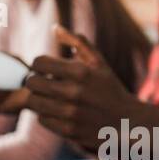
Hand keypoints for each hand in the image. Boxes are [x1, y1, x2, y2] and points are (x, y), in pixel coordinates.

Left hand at [23, 26, 142, 152]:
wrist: (127, 122)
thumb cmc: (109, 88)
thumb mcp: (98, 62)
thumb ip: (77, 42)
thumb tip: (55, 28)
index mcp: (81, 72)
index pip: (38, 63)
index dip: (39, 65)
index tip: (46, 70)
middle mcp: (74, 92)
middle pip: (31, 82)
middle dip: (35, 81)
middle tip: (44, 83)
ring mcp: (71, 113)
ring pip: (33, 102)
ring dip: (38, 98)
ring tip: (49, 97)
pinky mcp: (69, 131)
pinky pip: (42, 119)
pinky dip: (46, 115)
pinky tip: (58, 112)